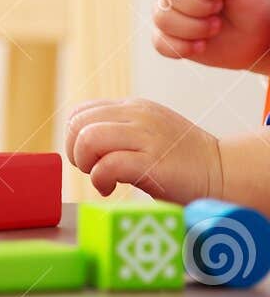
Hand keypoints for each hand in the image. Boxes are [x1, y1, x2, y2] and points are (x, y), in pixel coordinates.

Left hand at [64, 97, 222, 203]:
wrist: (224, 172)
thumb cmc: (181, 161)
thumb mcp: (147, 133)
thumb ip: (119, 130)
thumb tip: (80, 142)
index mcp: (133, 107)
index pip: (81, 112)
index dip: (73, 137)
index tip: (87, 157)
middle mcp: (138, 116)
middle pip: (78, 123)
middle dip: (74, 150)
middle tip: (90, 168)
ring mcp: (147, 137)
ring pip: (88, 138)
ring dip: (85, 162)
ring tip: (99, 177)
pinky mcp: (153, 163)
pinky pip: (108, 165)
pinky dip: (99, 180)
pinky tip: (109, 188)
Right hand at [153, 0, 269, 69]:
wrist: (257, 39)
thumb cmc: (256, 5)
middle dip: (201, 8)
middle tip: (220, 11)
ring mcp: (170, 9)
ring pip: (162, 17)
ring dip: (194, 29)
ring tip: (214, 28)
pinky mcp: (168, 33)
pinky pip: (160, 42)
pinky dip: (182, 47)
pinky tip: (201, 45)